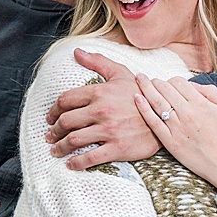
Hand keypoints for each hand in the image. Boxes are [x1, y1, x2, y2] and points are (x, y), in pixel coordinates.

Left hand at [45, 47, 161, 166]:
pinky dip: (76, 163)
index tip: (50, 118)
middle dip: (54, 130)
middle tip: (50, 135)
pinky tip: (70, 164)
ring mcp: (109, 130)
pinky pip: (89, 158)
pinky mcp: (117, 148)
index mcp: (100, 92)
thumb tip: (76, 52)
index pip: (66, 100)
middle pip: (66, 122)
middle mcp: (102, 111)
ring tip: (55, 150)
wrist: (166, 114)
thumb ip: (98, 62)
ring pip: (74, 140)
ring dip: (60, 147)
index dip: (53, 110)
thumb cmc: (141, 94)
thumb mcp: (121, 73)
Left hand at [133, 73, 216, 193]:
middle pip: (165, 89)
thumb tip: (192, 85)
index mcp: (200, 103)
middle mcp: (187, 113)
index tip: (166, 82)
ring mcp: (177, 127)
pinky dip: (143, 108)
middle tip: (146, 77)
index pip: (179, 83)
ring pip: (157, 102)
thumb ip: (210, 92)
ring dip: (146, 88)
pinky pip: (153, 122)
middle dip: (155, 81)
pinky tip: (137, 98)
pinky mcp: (170, 141)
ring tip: (139, 80)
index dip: (171, 79)